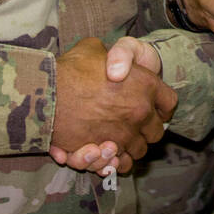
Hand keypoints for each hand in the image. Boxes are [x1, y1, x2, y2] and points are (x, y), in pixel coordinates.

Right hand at [49, 37, 176, 173]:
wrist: (44, 92)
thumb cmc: (71, 68)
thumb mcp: (95, 49)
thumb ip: (112, 57)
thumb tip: (113, 64)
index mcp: (145, 84)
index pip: (169, 102)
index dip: (162, 105)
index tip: (154, 107)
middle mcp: (140, 112)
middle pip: (157, 131)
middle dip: (147, 129)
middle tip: (132, 124)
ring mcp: (124, 134)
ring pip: (139, 150)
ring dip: (130, 146)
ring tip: (117, 139)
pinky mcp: (105, 152)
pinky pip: (120, 164)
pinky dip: (115, 162)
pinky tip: (105, 151)